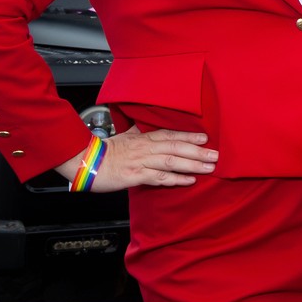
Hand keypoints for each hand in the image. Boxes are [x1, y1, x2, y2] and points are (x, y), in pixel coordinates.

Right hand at [56, 126, 218, 190]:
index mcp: (144, 137)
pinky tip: (189, 180)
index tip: (206, 138)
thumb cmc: (107, 150)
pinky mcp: (135, 176)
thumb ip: (141, 130)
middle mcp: (146, 148)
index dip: (190, 136)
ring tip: (209, 167)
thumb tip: (149, 121)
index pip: (171, 134)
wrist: (85, 162)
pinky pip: (159, 178)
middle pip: (176, 147)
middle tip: (216, 155)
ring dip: (192, 164)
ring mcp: (142, 162)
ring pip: (171, 161)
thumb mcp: (126, 135)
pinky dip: (175, 179)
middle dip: (198, 151)